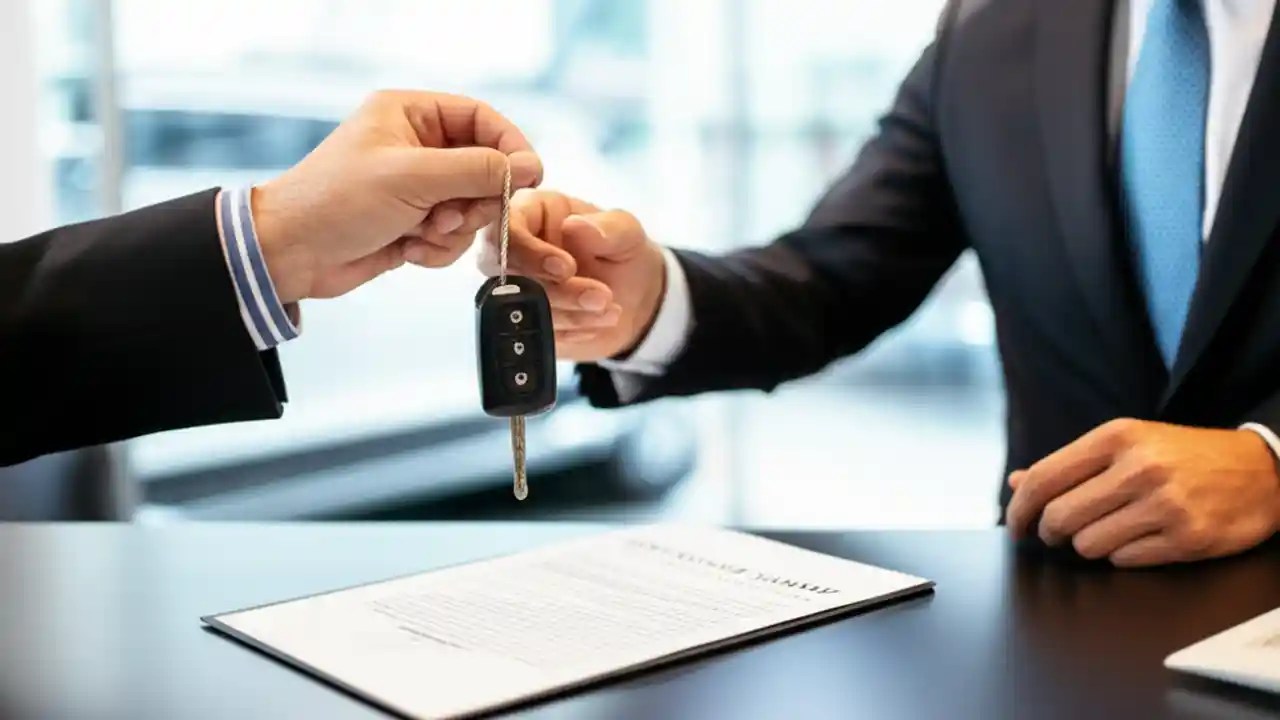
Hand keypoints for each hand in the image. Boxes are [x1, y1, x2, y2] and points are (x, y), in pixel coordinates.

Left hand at [251, 90, 542, 302]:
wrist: (291, 254)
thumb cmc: (335, 201)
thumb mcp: (412, 177)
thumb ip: (477, 169)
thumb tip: (529, 166)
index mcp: (411, 113)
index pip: (482, 118)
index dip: (511, 146)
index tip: (530, 176)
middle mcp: (418, 146)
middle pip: (485, 168)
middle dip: (476, 199)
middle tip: (454, 214)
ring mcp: (418, 187)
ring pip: (474, 207)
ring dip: (455, 228)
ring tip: (422, 232)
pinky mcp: (415, 222)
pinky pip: (454, 235)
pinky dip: (438, 247)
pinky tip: (408, 249)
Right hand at [479, 189, 665, 360]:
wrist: (634, 298)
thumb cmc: (623, 252)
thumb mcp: (627, 232)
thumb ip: (606, 228)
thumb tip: (573, 225)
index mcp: (532, 212)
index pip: (505, 227)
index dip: (528, 251)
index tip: (567, 268)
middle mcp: (514, 250)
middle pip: (506, 274)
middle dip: (556, 291)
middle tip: (601, 297)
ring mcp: (514, 288)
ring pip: (520, 309)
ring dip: (568, 315)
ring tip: (609, 310)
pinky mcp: (523, 321)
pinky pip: (532, 333)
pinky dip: (569, 332)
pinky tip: (598, 321)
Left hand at [1006, 419, 1279, 566]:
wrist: (1263, 471)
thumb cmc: (1184, 456)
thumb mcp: (1128, 443)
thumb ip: (1069, 464)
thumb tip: (1016, 483)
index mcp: (1117, 437)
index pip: (1043, 479)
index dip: (1019, 509)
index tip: (1015, 526)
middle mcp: (1139, 468)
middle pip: (1059, 517)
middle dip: (1050, 533)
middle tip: (1056, 534)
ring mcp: (1165, 505)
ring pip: (1088, 544)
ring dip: (1088, 545)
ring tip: (1109, 530)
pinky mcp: (1187, 538)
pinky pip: (1124, 561)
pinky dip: (1123, 556)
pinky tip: (1140, 538)